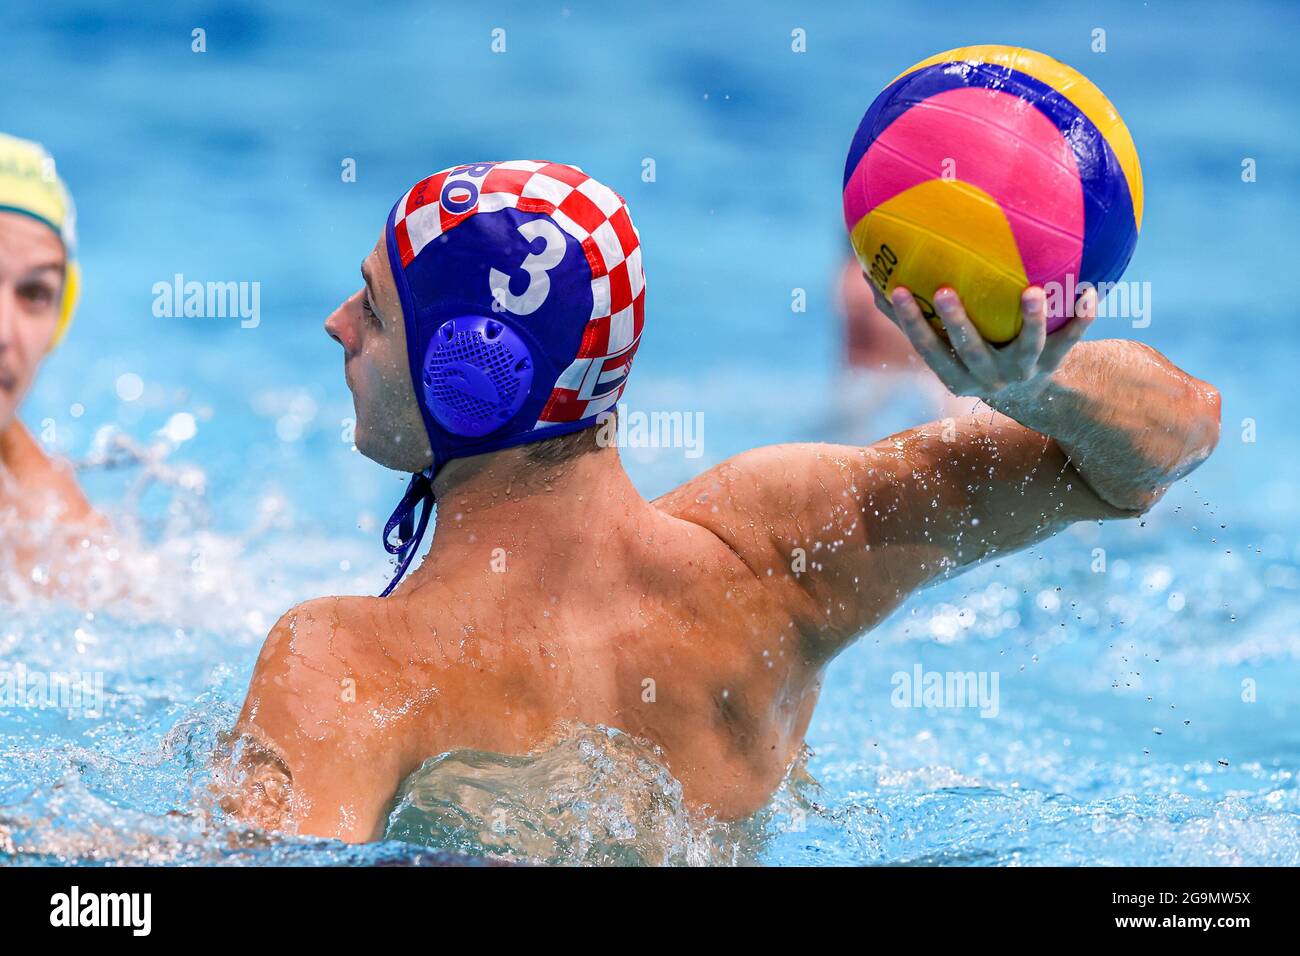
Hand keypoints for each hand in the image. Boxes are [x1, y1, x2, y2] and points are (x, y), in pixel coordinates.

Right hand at [876, 284, 1097, 404]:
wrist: (1031, 397)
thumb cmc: (974, 356)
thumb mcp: (943, 346)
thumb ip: (911, 317)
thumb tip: (868, 273)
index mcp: (955, 373)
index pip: (927, 347)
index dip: (910, 322)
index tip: (896, 290)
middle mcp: (986, 378)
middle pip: (969, 350)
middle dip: (956, 322)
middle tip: (944, 290)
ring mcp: (1022, 372)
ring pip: (1026, 348)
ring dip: (1030, 321)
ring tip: (1032, 290)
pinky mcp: (1054, 365)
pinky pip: (1070, 341)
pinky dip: (1081, 319)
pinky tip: (1089, 290)